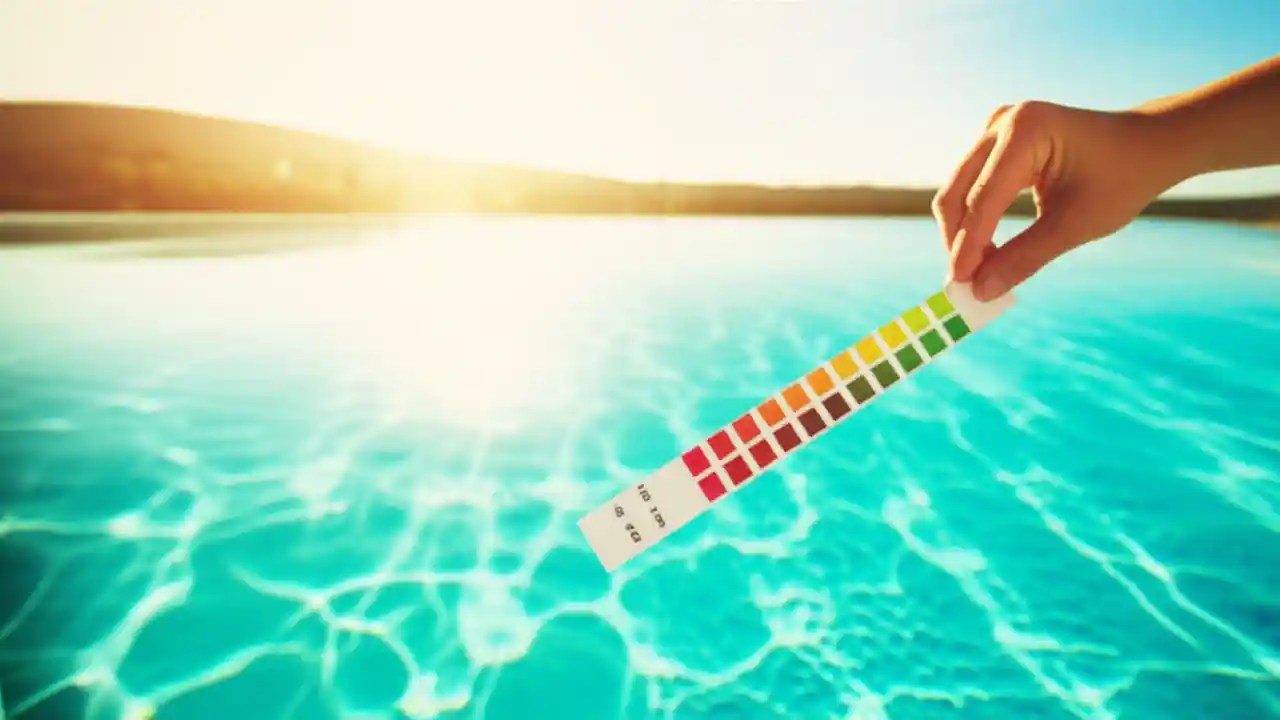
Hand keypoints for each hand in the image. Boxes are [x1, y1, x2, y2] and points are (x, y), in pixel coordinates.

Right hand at [932, 101, 1184, 300]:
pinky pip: (973, 186)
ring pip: (960, 190)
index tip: (961, 284)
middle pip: (959, 191)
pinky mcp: (997, 143)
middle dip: (959, 239)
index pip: (983, 198)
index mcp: (1025, 131)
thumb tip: (980, 291)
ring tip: (977, 271)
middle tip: (966, 283)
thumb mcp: (1074, 225)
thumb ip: (1024, 257)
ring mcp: (996, 129)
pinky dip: (975, 220)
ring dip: (964, 232)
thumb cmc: (1121, 179)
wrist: (1148, 146)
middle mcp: (1002, 122)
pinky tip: (985, 250)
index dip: (969, 245)